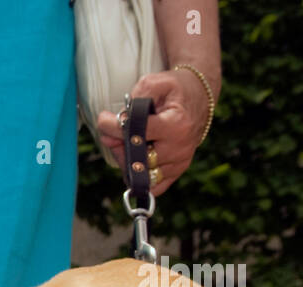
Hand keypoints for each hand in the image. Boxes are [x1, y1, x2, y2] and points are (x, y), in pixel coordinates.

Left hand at [95, 67, 213, 196]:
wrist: (198, 97)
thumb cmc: (174, 90)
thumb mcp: (153, 84)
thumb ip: (130, 106)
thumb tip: (109, 135)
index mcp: (176, 125)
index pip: (136, 133)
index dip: (112, 127)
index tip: (104, 119)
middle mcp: (180, 148)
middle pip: (136, 160)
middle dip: (119, 146)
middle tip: (117, 133)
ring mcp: (179, 163)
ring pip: (140, 175)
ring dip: (127, 160)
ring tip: (129, 142)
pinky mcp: (177, 172)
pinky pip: (152, 186)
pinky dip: (138, 176)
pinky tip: (135, 158)